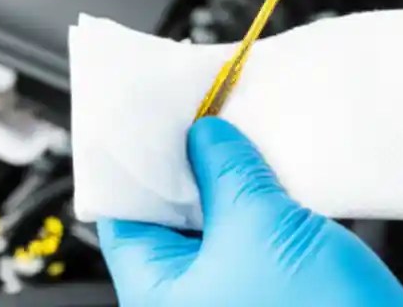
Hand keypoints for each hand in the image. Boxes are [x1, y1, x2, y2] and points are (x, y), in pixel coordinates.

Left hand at [97, 118, 402, 306]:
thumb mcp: (257, 221)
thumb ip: (225, 168)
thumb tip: (205, 135)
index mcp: (154, 294)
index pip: (123, 212)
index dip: (136, 159)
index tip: (151, 114)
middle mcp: (187, 301)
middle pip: (171, 217)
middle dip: (192, 165)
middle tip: (207, 115)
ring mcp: (231, 300)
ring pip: (219, 226)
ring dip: (235, 182)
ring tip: (247, 137)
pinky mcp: (273, 296)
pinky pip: (255, 241)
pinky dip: (264, 205)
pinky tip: (278, 173)